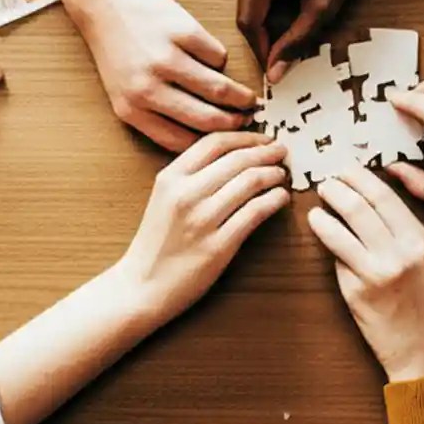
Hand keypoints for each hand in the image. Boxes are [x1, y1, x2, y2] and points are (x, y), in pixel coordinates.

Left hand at [78, 0, 257, 151]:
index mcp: (131, 110)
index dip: (210, 144)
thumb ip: (156, 116)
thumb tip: (201, 136)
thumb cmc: (118, 51)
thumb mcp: (125, 93)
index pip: (182, 141)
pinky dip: (219, 60)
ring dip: (240, 96)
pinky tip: (211, 58)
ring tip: (247, 98)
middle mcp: (147, 88)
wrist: (104, 4)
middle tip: (245, 120)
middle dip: (233, 124)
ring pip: (218, 89)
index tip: (226, 141)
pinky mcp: (182, 32)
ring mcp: (166, 59)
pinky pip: (217, 57)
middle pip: (207, 119)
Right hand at [119, 132, 288, 317]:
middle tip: (281, 152)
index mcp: (170, 177)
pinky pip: (255, 213)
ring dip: (273, 174)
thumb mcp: (164, 198)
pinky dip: (274, 201)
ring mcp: (202, 220)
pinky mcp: (218, 246)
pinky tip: (280, 198)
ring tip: (281, 175)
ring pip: (250, 182)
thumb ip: (190, 176)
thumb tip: (235, 157)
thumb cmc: (156, 243)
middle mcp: (185, 194)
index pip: (215, 142)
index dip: (246, 137)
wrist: (142, 286)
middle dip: (266, 152)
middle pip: (237, 159)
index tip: (263, 139)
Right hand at [238, 0, 377, 80]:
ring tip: (287, 41)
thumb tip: (276, 70)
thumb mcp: (321, 8)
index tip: (274, 71)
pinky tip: (287, 19)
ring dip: (266, 25)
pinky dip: (269, 9)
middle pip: (246, 14)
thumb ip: (295, 42)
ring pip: (250, 5)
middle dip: (263, 39)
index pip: (248, 24)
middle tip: (281, 60)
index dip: (261, 51)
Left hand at [309, 167, 423, 381]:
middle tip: (328, 180)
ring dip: (326, 207)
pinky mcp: (358, 290)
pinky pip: (338, 254)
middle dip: (340, 186)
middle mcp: (402, 252)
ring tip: (318, 201)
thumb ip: (408, 238)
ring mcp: (378, 271)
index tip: (349, 170)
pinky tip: (319, 227)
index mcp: (423, 242)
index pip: (387, 198)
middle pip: (363, 204)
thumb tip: (374, 211)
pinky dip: (325, 235)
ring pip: (345, 225)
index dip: (363, 179)